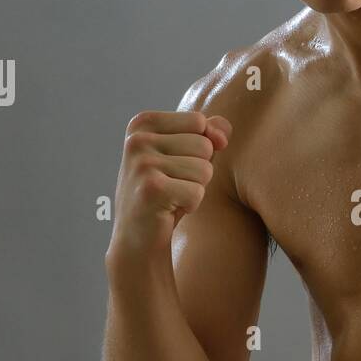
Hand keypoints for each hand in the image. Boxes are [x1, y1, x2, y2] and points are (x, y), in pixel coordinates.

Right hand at [108, 110, 231, 258]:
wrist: (138, 237)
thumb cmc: (167, 191)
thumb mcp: (186, 154)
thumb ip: (209, 132)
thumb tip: (223, 135)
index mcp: (143, 123)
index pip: (199, 122)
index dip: (199, 149)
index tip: (174, 166)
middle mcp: (137, 139)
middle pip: (204, 146)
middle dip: (199, 171)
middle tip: (172, 185)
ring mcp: (141, 164)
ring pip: (204, 170)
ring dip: (195, 189)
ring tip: (171, 197)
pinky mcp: (151, 189)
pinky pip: (197, 192)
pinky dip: (191, 205)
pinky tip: (169, 209)